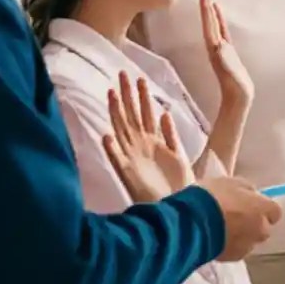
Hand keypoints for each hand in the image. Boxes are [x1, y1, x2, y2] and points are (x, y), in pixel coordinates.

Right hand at [102, 72, 194, 203]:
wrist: (175, 210)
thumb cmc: (177, 186)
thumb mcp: (177, 156)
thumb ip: (171, 135)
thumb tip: (165, 113)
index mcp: (153, 142)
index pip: (145, 114)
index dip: (142, 97)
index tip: (139, 78)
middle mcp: (140, 147)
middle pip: (131, 116)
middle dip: (127, 95)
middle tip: (123, 73)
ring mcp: (132, 159)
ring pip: (123, 130)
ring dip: (117, 113)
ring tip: (112, 93)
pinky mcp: (128, 176)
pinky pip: (118, 161)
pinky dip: (112, 150)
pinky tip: (107, 137)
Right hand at [197, 175, 282, 261]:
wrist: (193, 224)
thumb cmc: (213, 197)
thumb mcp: (230, 182)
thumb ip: (246, 189)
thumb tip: (252, 194)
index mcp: (263, 209)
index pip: (274, 212)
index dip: (263, 209)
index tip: (251, 205)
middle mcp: (261, 229)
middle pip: (264, 228)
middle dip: (253, 224)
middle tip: (235, 217)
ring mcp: (248, 246)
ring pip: (250, 241)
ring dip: (242, 236)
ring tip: (222, 229)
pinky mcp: (233, 258)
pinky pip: (236, 250)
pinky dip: (230, 246)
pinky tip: (216, 238)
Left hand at [199, 0, 253, 109]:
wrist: (238, 100)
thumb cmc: (236, 89)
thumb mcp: (232, 75)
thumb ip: (226, 61)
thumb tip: (219, 44)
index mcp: (216, 51)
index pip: (209, 26)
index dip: (206, 11)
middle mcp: (216, 48)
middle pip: (210, 23)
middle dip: (206, 7)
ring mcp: (221, 50)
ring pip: (215, 27)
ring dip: (212, 14)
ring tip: (211, 0)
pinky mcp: (228, 53)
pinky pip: (223, 33)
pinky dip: (221, 23)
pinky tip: (221, 18)